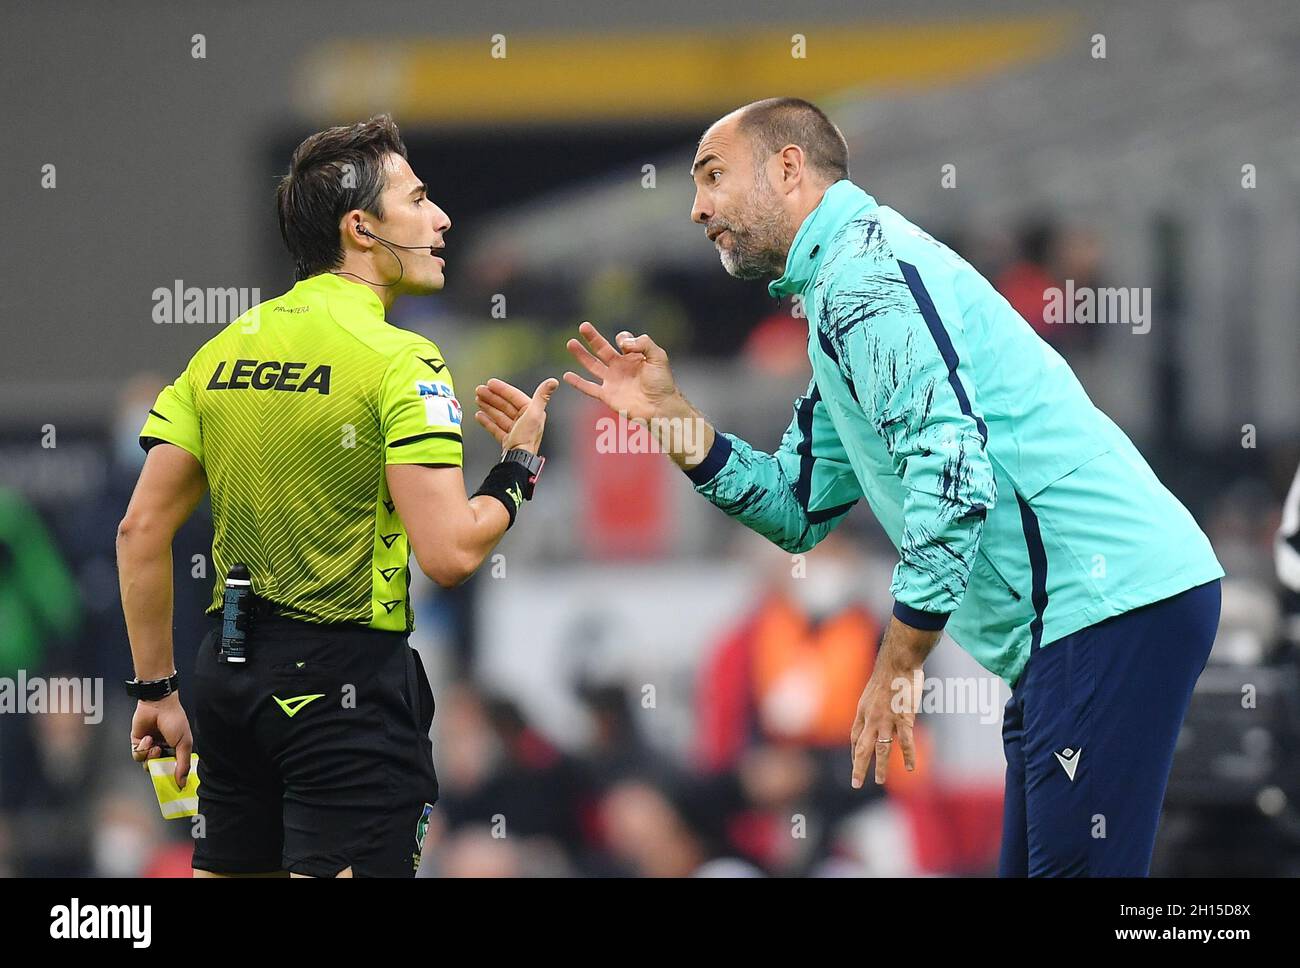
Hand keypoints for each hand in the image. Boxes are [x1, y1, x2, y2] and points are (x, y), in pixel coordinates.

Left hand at [130, 692, 193, 786]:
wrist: (158, 705)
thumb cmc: (175, 721)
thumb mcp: (184, 743)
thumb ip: (182, 764)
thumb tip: (182, 782)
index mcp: (176, 750)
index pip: (173, 768)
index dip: (172, 776)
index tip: (172, 784)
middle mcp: (162, 750)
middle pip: (157, 769)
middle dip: (158, 767)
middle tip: (160, 762)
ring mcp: (149, 747)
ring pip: (146, 764)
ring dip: (150, 756)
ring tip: (155, 746)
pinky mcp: (137, 743)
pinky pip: (137, 755)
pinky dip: (142, 749)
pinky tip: (148, 739)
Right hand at [473, 377, 558, 454]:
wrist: (518, 459)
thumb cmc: (526, 438)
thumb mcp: (534, 414)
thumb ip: (542, 396)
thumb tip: (553, 381)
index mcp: (532, 412)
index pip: (515, 396)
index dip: (502, 389)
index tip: (490, 383)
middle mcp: (525, 421)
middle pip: (505, 405)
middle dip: (491, 397)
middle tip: (479, 391)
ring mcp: (516, 430)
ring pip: (500, 414)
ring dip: (488, 406)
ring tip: (478, 400)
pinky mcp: (508, 440)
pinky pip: (496, 427)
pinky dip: (487, 421)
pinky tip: (480, 416)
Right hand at [563, 321, 682, 422]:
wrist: (660, 407)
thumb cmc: (662, 383)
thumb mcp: (658, 356)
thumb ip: (643, 343)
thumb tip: (622, 343)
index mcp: (633, 357)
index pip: (622, 340)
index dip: (623, 339)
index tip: (626, 346)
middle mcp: (621, 367)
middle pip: (602, 349)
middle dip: (592, 337)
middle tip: (583, 326)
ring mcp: (613, 381)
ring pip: (592, 365)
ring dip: (581, 355)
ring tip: (570, 343)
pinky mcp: (607, 395)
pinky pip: (589, 388)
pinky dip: (578, 383)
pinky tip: (566, 375)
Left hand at [850, 659, 921, 786]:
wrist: (897, 662)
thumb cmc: (888, 675)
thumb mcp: (872, 692)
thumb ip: (872, 707)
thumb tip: (873, 716)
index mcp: (863, 711)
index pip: (855, 737)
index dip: (855, 752)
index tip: (856, 762)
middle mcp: (871, 718)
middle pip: (862, 747)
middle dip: (858, 767)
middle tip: (855, 784)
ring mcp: (887, 720)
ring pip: (881, 749)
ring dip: (880, 767)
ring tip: (879, 781)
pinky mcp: (904, 718)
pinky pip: (906, 742)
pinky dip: (909, 756)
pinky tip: (911, 768)